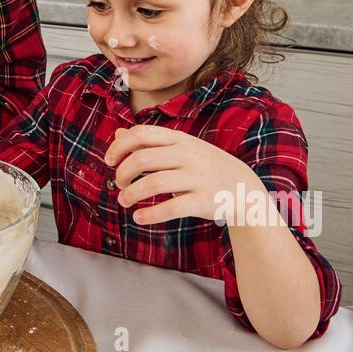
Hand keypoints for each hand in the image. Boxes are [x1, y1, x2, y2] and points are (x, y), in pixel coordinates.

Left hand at [104, 124, 258, 224]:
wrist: (244, 188)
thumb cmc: (205, 166)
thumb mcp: (181, 148)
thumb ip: (150, 142)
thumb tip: (117, 133)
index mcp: (180, 139)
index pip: (142, 133)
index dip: (119, 146)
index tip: (108, 160)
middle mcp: (187, 155)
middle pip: (142, 158)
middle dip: (122, 173)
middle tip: (118, 184)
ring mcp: (197, 178)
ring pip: (153, 183)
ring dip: (131, 194)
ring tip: (124, 202)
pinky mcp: (203, 201)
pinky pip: (171, 208)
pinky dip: (150, 215)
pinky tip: (138, 218)